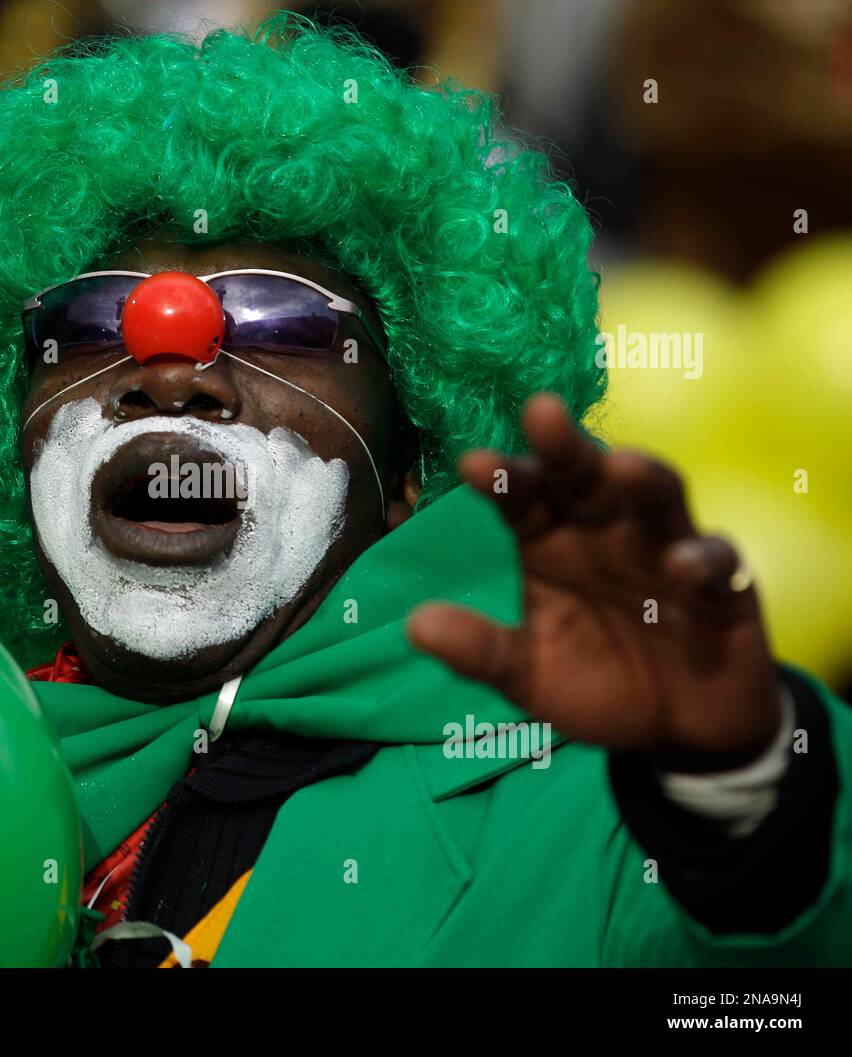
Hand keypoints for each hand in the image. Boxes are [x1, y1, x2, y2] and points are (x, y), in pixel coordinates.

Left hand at [407, 393, 782, 770]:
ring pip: (658, 499)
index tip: (473, 463)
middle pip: (586, 478)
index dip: (502, 479)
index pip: (523, 499)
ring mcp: (666, 551)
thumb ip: (479, 650)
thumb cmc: (593, 681)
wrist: (675, 728)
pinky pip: (716, 562)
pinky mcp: (723, 587)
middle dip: (565, 446)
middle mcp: (605, 533)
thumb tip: (414, 626)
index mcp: (550, 543)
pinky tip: (683, 565)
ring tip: (619, 465)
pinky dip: (702, 560)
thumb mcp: (526, 676)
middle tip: (542, 410)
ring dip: (642, 478)